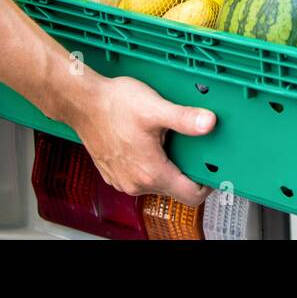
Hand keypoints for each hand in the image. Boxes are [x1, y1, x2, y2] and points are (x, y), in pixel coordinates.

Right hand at [71, 75, 215, 201]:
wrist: (83, 102)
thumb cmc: (113, 105)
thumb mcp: (156, 108)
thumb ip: (185, 118)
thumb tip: (209, 123)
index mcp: (151, 173)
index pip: (191, 195)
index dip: (208, 183)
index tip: (213, 169)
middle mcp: (136, 183)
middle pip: (175, 187)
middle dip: (186, 169)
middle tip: (189, 144)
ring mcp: (123, 180)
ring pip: (157, 181)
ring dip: (166, 164)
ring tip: (165, 138)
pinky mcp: (114, 173)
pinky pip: (140, 175)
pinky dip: (148, 162)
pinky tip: (146, 141)